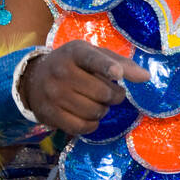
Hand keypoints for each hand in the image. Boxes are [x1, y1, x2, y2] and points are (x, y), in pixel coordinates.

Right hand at [20, 41, 147, 134]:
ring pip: (93, 111)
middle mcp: (61, 71)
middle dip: (114, 96)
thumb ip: (122, 64)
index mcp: (75, 52)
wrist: (34, 78)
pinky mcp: (48, 114)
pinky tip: (90, 116)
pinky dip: (92, 125)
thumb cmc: (74, 65)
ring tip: (99, 103)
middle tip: (113, 94)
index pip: (92, 59)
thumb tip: (146, 77)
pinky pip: (81, 127)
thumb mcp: (94, 55)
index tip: (117, 74)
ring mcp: (53, 94)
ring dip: (103, 111)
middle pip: (101, 93)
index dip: (106, 67)